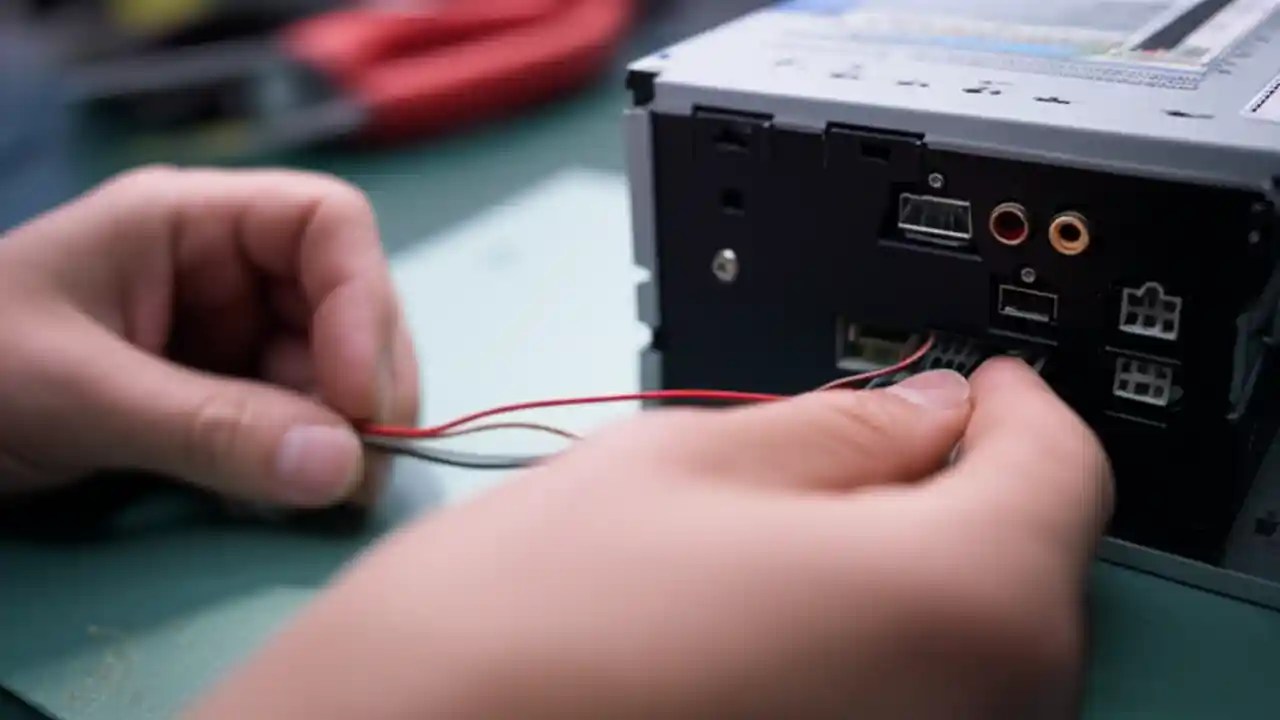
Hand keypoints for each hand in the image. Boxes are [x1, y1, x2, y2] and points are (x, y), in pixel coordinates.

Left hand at [0, 166, 418, 505]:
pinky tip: (290, 496)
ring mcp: (224, 336)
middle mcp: (223, 271)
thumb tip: (342, 470)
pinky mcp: (217, 397)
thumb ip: (207, 428)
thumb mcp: (75, 393)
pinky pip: (295, 420)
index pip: (325, 225)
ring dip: (345, 432)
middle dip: (364, 384)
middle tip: (360, 473)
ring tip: (327, 496)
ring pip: (331, 370)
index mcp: (187, 223)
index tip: (357, 399)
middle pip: (346, 304)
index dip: (363, 303)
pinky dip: (308, 460)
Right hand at [186, 359, 1112, 718]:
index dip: (1010, 402)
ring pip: (970, 646)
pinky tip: (768, 630)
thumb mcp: (687, 461)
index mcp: (957, 604)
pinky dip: (873, 652)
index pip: (1060, 466)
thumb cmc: (517, 629)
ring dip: (908, 574)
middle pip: (1023, 566)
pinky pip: (914, 709)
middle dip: (954, 488)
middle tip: (857, 442)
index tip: (965, 379)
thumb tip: (915, 415)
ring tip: (782, 541)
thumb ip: (838, 431)